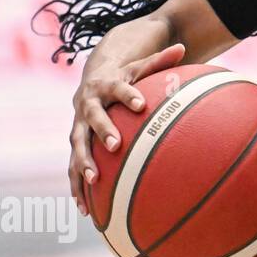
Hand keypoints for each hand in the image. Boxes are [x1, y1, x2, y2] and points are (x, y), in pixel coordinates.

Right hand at [68, 42, 185, 215]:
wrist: (91, 82)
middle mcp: (87, 106)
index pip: (120, 88)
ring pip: (77, 145)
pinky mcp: (76, 143)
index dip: (129, 95)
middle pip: (92, 118)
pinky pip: (73, 166)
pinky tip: (85, 209)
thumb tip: (183, 47)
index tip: (142, 104)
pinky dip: (76, 185)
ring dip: (83, 163)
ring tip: (93, 181)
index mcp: (106, 86)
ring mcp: (78, 125)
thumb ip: (161, 60)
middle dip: (103, 130)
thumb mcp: (141, 66)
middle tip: (115, 145)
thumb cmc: (125, 77)